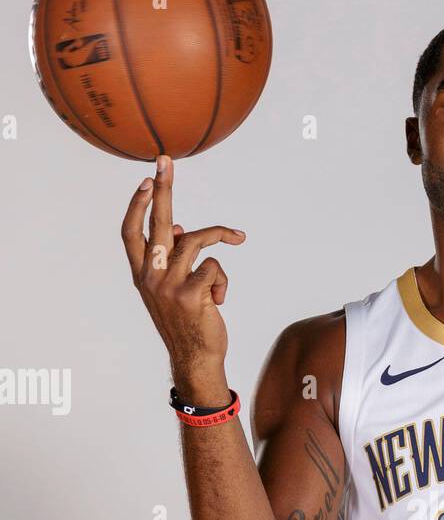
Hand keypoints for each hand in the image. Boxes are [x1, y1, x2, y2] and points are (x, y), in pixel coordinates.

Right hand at [121, 154, 245, 382]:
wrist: (195, 359)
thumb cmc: (187, 320)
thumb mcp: (172, 288)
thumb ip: (172, 259)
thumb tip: (178, 230)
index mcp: (142, 273)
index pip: (132, 232)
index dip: (137, 206)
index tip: (145, 180)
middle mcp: (151, 276)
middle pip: (158, 223)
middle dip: (162, 189)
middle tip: (165, 160)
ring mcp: (170, 285)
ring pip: (196, 240)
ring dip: (219, 238)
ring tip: (235, 239)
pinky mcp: (192, 294)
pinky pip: (214, 266)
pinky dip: (222, 280)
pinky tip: (219, 299)